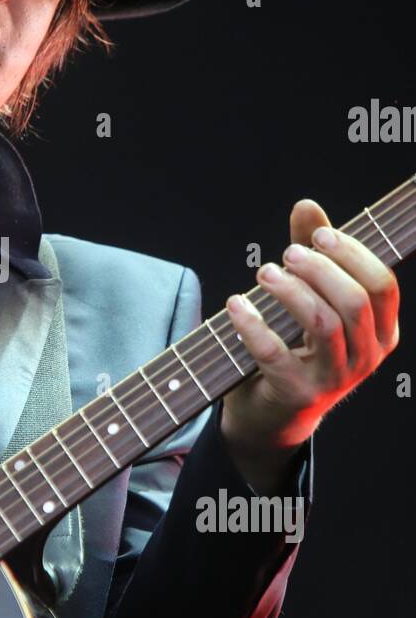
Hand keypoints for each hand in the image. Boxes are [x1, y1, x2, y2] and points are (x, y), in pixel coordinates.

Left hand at [221, 198, 400, 459]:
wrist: (275, 412)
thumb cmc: (298, 346)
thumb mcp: (313, 300)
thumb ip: (314, 254)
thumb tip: (307, 206)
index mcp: (380, 331)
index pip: (382, 286)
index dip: (352, 254)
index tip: (319, 235)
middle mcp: (365, 357)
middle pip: (354, 302)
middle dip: (320, 269)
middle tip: (287, 254)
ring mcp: (333, 380)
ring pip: (322, 324)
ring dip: (290, 291)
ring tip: (264, 274)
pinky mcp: (296, 393)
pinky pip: (275, 353)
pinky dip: (252, 323)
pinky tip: (235, 304)